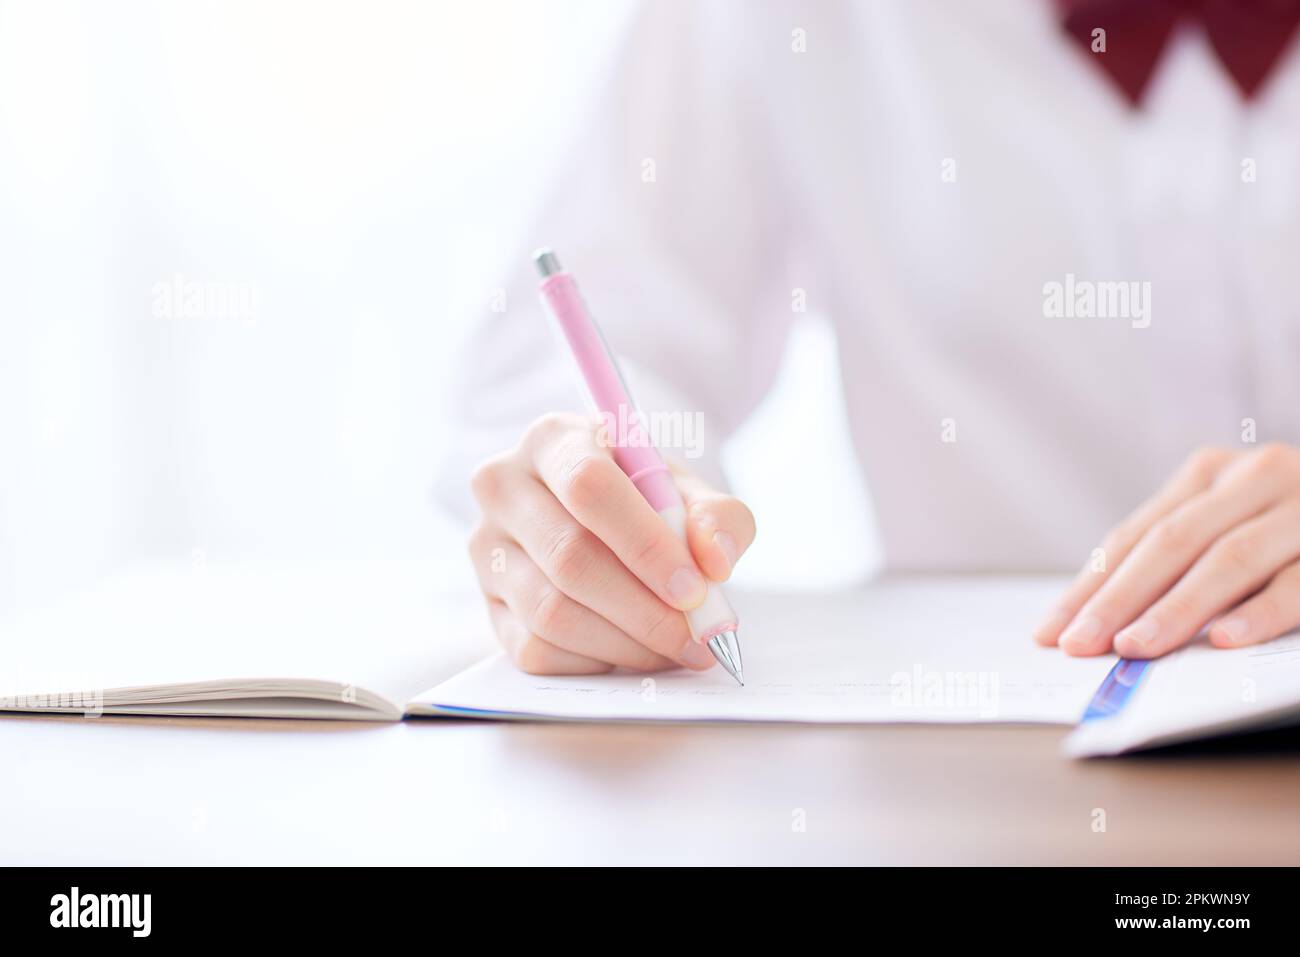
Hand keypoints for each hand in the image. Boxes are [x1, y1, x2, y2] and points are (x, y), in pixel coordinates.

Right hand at [467, 412, 754, 673]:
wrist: (602, 524)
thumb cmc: (646, 501)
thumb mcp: (689, 493)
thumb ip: (717, 518)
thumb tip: (715, 562)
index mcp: (553, 439)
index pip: (588, 487)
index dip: (644, 544)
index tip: (693, 588)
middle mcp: (504, 486)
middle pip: (569, 557)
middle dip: (644, 609)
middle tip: (696, 636)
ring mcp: (486, 549)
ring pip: (551, 611)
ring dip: (625, 642)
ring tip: (674, 647)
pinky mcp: (487, 604)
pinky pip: (536, 648)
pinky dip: (595, 660)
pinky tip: (631, 648)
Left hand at [1035, 444, 1299, 658]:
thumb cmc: (1291, 529)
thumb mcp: (1231, 525)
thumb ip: (1179, 558)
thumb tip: (1096, 619)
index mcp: (1213, 473)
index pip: (1137, 534)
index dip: (1090, 585)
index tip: (1050, 632)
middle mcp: (1257, 477)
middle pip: (1172, 543)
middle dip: (1118, 599)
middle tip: (1081, 645)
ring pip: (1229, 559)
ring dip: (1177, 609)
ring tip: (1135, 647)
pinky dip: (1261, 612)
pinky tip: (1225, 640)